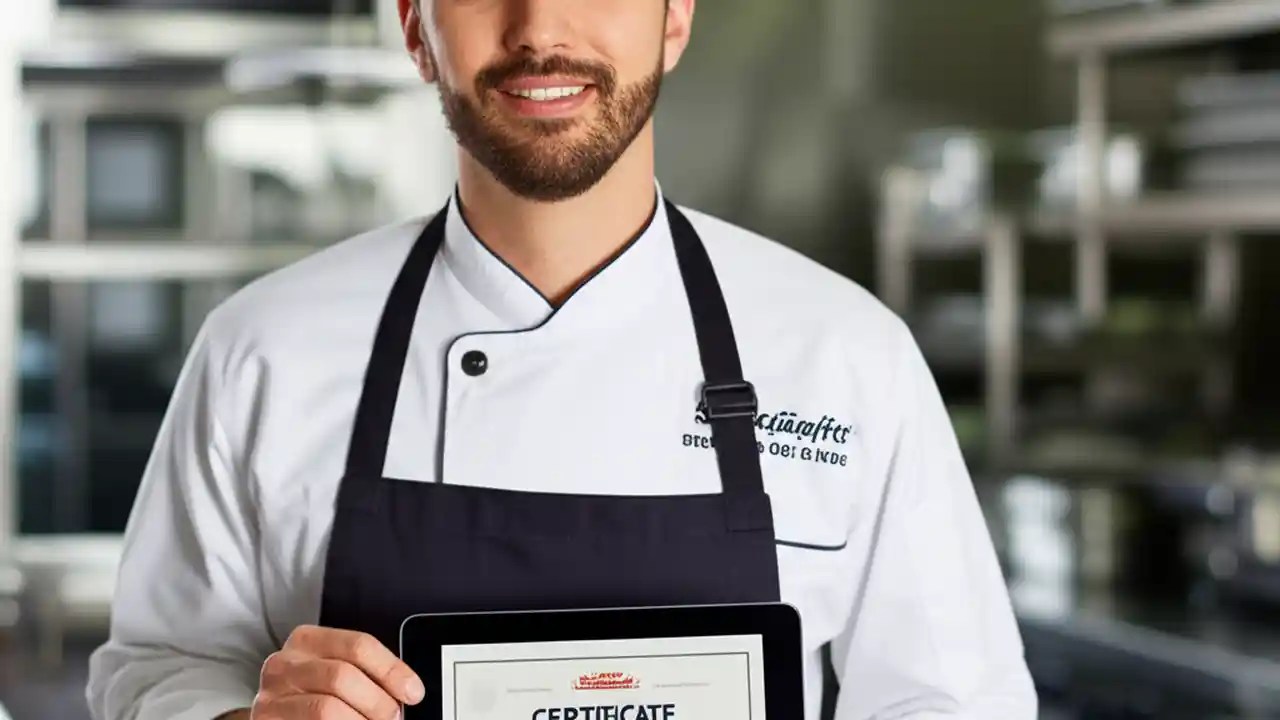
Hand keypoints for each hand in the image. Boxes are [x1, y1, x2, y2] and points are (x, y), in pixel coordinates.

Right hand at [248, 625, 424, 718]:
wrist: (279, 718)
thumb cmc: (316, 694)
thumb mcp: (336, 671)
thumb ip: (366, 675)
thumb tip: (407, 690)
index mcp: (308, 640)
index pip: (358, 645)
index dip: (391, 670)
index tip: (413, 692)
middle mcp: (283, 663)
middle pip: (342, 676)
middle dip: (377, 702)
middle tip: (393, 717)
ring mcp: (269, 696)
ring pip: (326, 708)